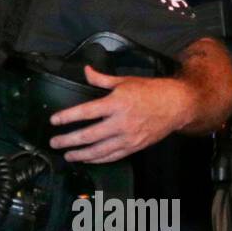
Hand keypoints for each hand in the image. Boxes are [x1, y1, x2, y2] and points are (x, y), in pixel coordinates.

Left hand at [48, 66, 195, 163]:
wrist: (177, 105)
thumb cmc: (151, 91)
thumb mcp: (125, 80)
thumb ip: (101, 79)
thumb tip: (85, 71)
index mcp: (117, 103)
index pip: (85, 112)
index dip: (67, 117)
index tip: (54, 120)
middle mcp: (121, 122)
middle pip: (89, 135)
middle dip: (68, 140)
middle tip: (54, 142)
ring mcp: (128, 137)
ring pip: (99, 150)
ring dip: (80, 154)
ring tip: (67, 155)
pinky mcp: (135, 147)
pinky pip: (112, 156)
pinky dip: (98, 160)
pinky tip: (87, 159)